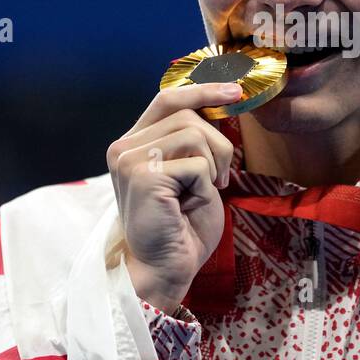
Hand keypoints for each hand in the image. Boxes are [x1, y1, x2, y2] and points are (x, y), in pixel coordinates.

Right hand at [107, 81, 239, 312]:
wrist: (166, 269)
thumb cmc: (182, 226)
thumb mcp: (191, 172)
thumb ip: (193, 139)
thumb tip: (220, 101)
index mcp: (133, 144)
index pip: (168, 99)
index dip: (203, 90)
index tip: (236, 91)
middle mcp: (124, 147)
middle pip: (187, 114)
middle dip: (218, 143)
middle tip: (222, 177)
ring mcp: (129, 160)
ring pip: (194, 134)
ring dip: (214, 164)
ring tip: (206, 191)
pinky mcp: (142, 177)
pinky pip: (196, 163)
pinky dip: (206, 185)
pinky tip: (193, 204)